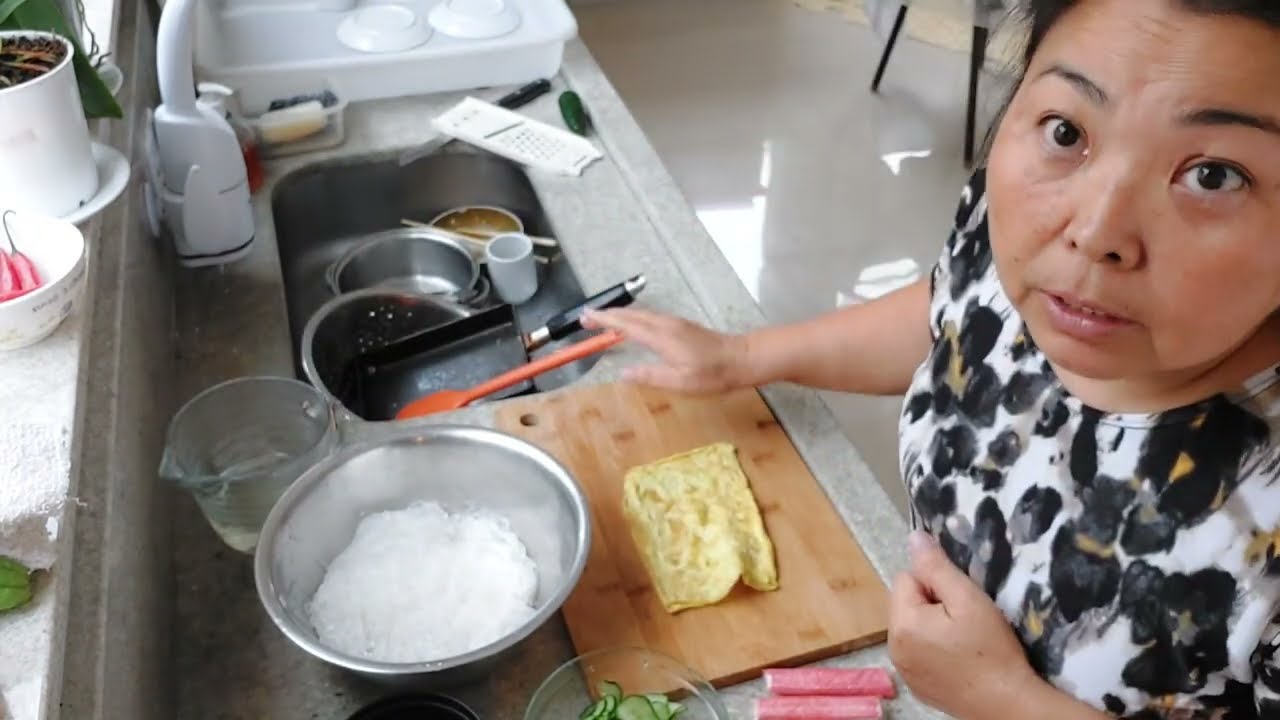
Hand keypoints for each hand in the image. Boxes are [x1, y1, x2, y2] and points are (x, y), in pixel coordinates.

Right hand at [582, 308, 749, 392]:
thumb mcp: (679, 381)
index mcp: (661, 337)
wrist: (741, 359)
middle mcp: (665, 325)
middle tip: (586, 319)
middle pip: (630, 315)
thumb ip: (650, 376)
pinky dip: (633, 319)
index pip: (626, 325)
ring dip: (620, 316)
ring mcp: (674, 323)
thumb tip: (623, 373)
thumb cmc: (712, 374)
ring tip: (603, 321)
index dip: (604, 321)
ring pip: (640, 315)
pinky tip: (632, 326)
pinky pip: (649, 318)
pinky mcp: (681, 326)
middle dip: (607, 315)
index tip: (585, 318)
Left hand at [888, 532, 1036, 719]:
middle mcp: (893, 647)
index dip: (935, 582)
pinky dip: (933, 649)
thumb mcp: (968, 599)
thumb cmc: (991, 650)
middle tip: (964, 620)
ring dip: (932, 625)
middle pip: (906, 603)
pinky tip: (959, 659)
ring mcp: (903, 669)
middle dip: (932, 603)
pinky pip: (917, 651)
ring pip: (912, 627)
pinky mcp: (916, 685)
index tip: (960, 600)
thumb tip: (914, 539)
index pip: (906, 577)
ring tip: (964, 639)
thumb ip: (937, 567)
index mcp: (902, 623)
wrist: (1006, 705)